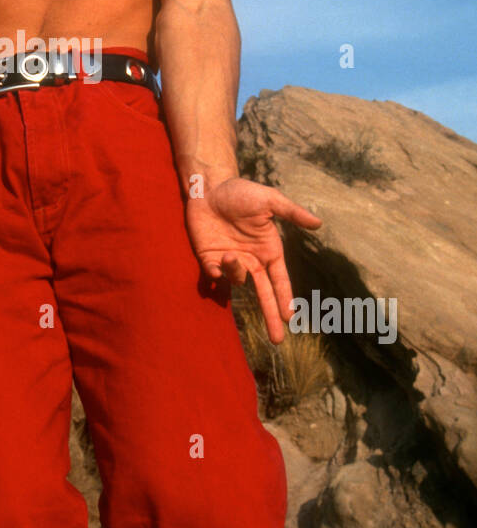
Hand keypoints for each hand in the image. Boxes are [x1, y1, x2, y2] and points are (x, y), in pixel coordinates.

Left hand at [184, 176, 321, 344]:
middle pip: (264, 294)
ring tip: (231, 254)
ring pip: (238, 281)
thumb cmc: (241, 192)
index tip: (291, 317)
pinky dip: (218, 276)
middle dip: (271, 316)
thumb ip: (291, 212)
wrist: (209, 188)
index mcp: (269, 250)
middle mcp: (252, 260)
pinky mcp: (209, 258)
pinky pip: (215, 276)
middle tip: (278, 340)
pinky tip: (217, 265)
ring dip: (236, 274)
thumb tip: (318, 223)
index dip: (285, 298)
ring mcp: (231, 260)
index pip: (280, 279)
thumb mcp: (269, 199)